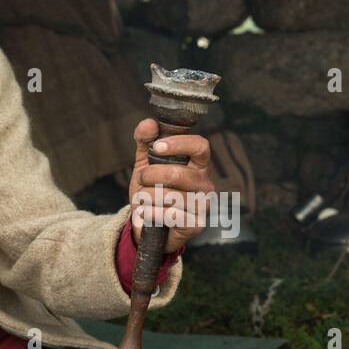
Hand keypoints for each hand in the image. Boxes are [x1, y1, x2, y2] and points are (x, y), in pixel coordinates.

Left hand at [127, 118, 213, 253]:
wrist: (148, 224)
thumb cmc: (152, 190)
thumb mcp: (145, 164)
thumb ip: (145, 142)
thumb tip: (148, 123)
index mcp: (198, 164)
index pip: (201, 146)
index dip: (179, 144)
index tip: (156, 147)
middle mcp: (206, 183)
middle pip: (179, 173)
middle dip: (151, 175)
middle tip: (142, 179)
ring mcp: (203, 205)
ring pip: (171, 195)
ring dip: (148, 196)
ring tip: (144, 199)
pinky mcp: (196, 224)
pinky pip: (170, 214)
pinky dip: (151, 212)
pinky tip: (148, 212)